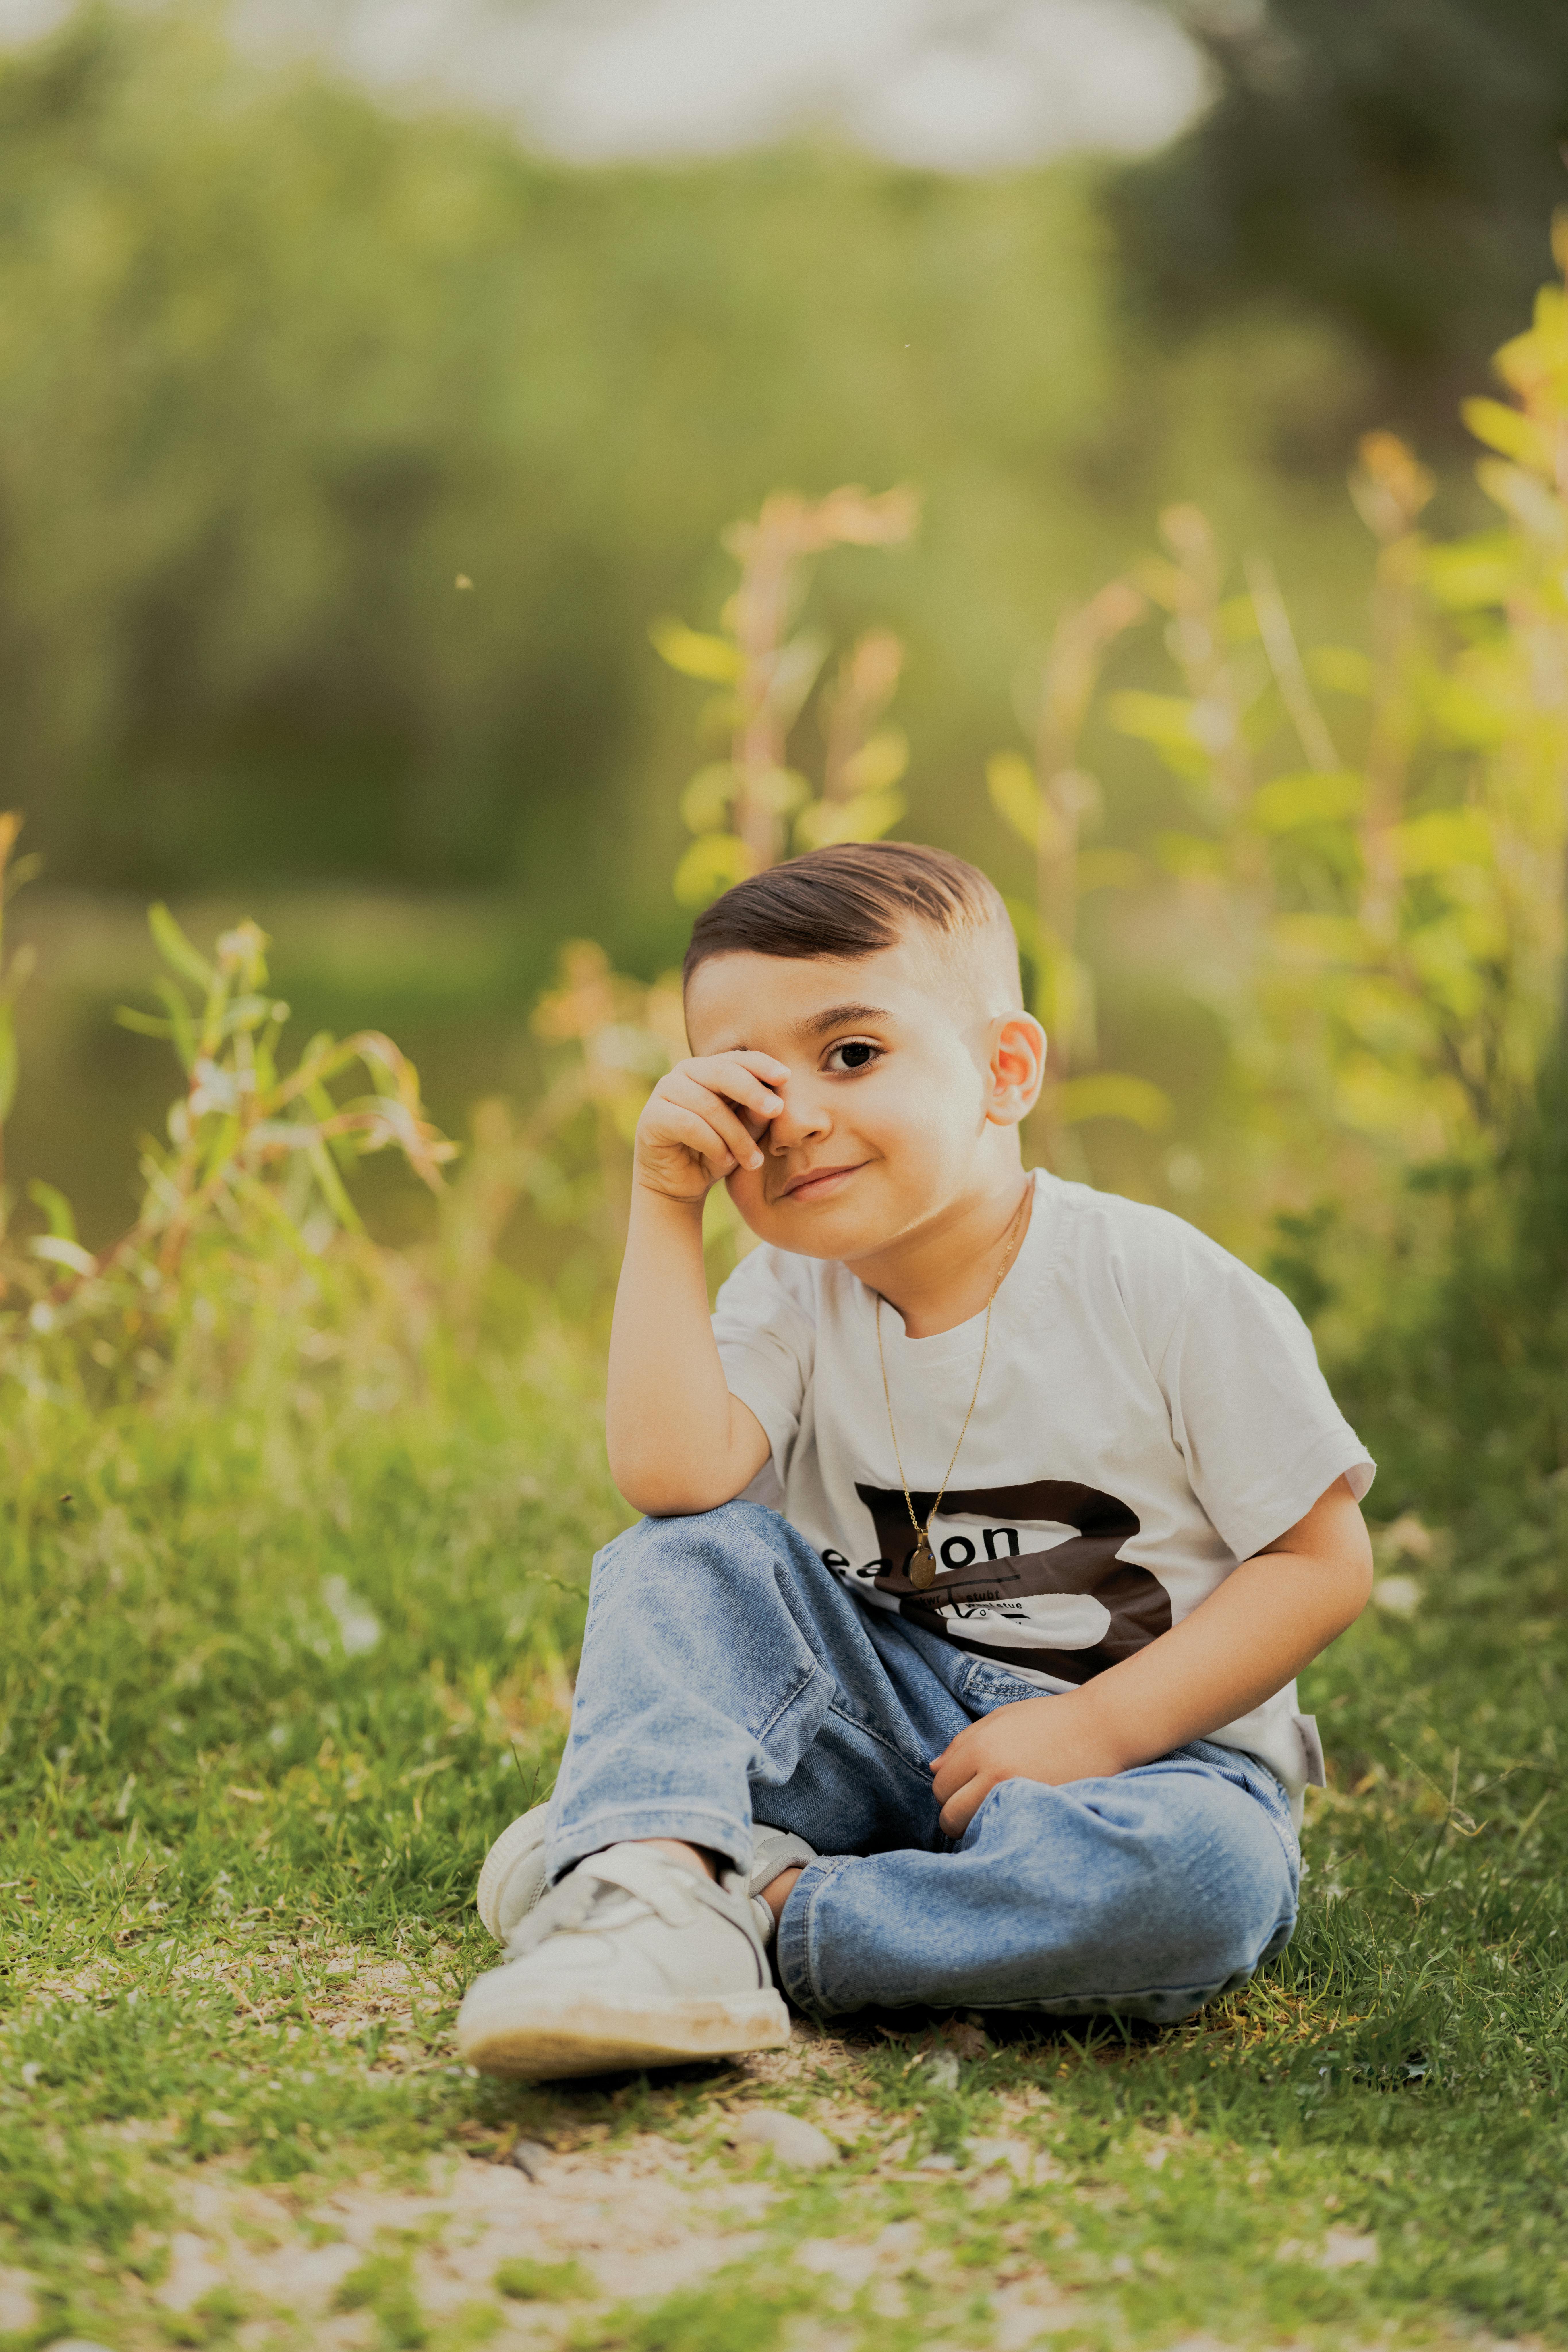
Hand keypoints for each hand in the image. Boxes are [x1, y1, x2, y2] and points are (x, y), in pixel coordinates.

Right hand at [633, 1052, 787, 1204]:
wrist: (679, 1184)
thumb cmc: (716, 1152)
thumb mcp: (745, 1132)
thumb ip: (757, 1113)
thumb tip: (774, 1099)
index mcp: (708, 1069)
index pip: (737, 1058)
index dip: (762, 1065)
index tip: (786, 1077)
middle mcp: (684, 1073)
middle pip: (722, 1073)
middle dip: (752, 1091)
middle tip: (776, 1109)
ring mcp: (665, 1091)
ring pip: (708, 1105)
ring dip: (736, 1136)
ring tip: (753, 1161)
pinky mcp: (652, 1116)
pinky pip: (689, 1124)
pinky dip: (713, 1144)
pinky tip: (725, 1160)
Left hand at [930, 1691, 1129, 1836]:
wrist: (1103, 1728)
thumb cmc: (1051, 1719)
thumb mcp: (1001, 1718)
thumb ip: (963, 1743)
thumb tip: (934, 1769)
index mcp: (981, 1748)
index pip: (941, 1787)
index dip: (948, 1791)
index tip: (964, 1789)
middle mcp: (995, 1775)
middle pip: (951, 1816)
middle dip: (957, 1816)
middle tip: (976, 1808)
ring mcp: (1019, 1799)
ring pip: (976, 1832)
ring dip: (979, 1829)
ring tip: (998, 1815)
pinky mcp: (1040, 1815)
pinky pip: (1007, 1836)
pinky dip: (1007, 1833)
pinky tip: (1017, 1821)